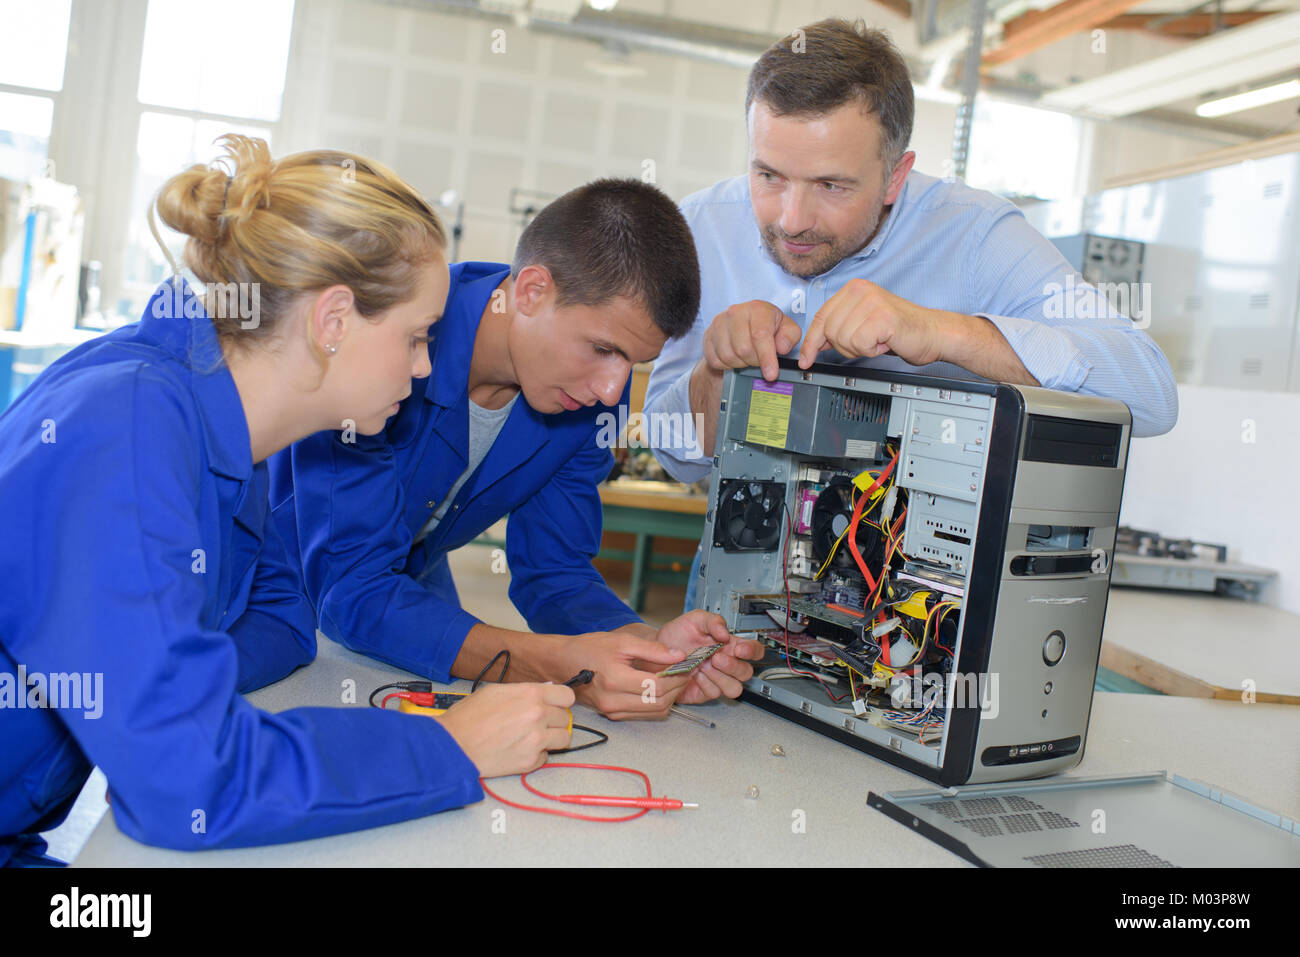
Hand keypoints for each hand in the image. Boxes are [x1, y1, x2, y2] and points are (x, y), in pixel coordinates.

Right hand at [435, 682, 574, 778]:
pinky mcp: (530, 761)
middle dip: (553, 720)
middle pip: (565, 718)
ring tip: (533, 738)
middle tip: (537, 723)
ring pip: (563, 739)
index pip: (567, 696)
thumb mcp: (496, 691)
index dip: (560, 701)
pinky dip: (536, 755)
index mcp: (531, 694)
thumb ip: (524, 692)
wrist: (452, 745)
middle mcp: (538, 715)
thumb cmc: (468, 717)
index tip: (555, 706)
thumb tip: (543, 693)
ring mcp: (536, 740)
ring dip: (551, 738)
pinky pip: (545, 757)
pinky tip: (519, 750)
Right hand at [558, 631, 691, 720]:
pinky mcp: (612, 715)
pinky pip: (643, 714)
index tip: (687, 666)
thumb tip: (679, 655)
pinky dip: (656, 703)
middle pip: (659, 702)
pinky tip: (659, 688)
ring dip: (669, 697)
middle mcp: (613, 701)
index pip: (658, 685)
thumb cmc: (589, 648)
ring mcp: (612, 711)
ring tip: (674, 679)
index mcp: (615, 680)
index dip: (677, 677)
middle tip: (685, 673)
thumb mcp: (622, 641)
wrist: (561, 663)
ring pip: (654, 712)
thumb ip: (652, 649)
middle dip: (677, 688)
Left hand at [653, 610, 762, 703]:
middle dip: (733, 666)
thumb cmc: (676, 636)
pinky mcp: (705, 692)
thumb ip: (712, 621)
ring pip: (734, 688)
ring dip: (720, 678)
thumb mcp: (694, 620)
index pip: (753, 650)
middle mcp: (726, 664)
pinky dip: (705, 684)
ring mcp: (717, 679)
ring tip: (703, 667)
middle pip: (746, 672)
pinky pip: (714, 693)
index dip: (752, 651)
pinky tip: (694, 675)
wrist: (656, 653)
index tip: (740, 649)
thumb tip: (725, 633)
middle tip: (716, 658)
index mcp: (729, 645)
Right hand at [702, 300, 803, 380]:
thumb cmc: (767, 326)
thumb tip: (781, 347)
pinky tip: (736, 358)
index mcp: (757, 308)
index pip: (760, 335)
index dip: (766, 358)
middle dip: (754, 361)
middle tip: (759, 360)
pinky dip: (728, 364)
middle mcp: (735, 312)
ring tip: (748, 357)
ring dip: (741, 363)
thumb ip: (790, 336)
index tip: (771, 374)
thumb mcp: (786, 328)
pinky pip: (716, 360)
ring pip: (729, 356)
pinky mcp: (708, 335)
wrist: (742, 325)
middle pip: (743, 349)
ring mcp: (719, 323)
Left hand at [798, 279, 945, 368]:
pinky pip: (859, 344)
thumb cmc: (900, 331)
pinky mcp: (882, 316)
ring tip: (879, 340)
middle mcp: (859, 290)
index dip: (811, 342)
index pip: (820, 317)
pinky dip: (871, 351)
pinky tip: (885, 342)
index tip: (806, 359)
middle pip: (829, 331)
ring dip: (860, 349)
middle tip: (868, 343)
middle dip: (845, 347)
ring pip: (842, 339)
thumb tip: (815, 343)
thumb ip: (839, 328)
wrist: (933, 334)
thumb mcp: (863, 325)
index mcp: (852, 289)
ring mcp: (871, 301)